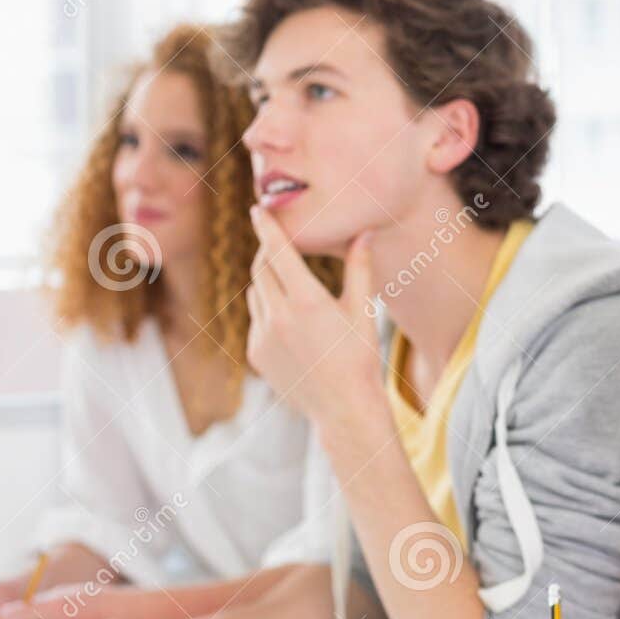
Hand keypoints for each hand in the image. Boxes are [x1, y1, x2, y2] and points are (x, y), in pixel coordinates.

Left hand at [245, 206, 382, 423]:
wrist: (343, 409)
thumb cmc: (360, 359)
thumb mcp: (363, 312)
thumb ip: (359, 269)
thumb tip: (364, 233)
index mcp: (308, 302)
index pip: (278, 252)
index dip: (267, 227)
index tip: (258, 208)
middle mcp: (279, 317)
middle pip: (261, 268)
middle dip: (268, 252)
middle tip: (279, 243)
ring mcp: (262, 337)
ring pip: (255, 292)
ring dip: (267, 281)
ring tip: (290, 285)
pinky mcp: (255, 353)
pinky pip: (255, 319)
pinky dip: (267, 310)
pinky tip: (291, 322)